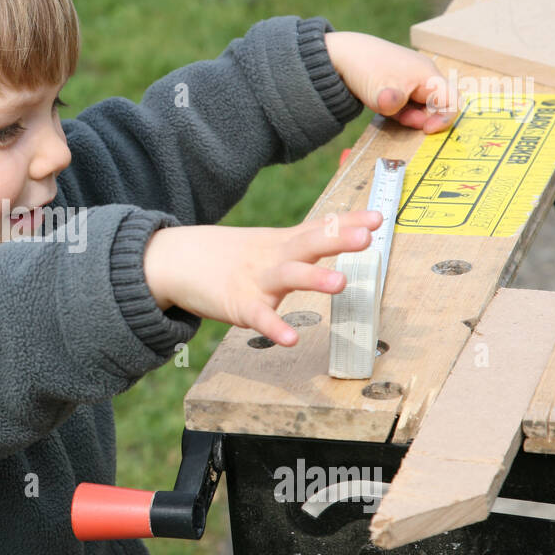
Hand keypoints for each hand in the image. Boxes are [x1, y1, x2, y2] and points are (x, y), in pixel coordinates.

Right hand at [142, 210, 383, 344]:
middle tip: (366, 236)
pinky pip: (261, 317)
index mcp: (283, 243)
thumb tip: (342, 233)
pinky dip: (275, 327)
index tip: (379, 216)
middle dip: (339, 239)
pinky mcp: (239, 305)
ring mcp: (257, 280)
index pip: (320, 227)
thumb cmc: (230, 257)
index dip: (349, 221)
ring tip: (341, 284)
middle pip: (309, 243)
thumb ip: (302, 242)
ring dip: (315, 278)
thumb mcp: (268, 244)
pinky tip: (290, 338)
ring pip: (290, 276)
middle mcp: (274, 257)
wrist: (175, 260)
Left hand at [324, 31, 458, 132]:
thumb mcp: (381, 95)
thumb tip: (411, 116)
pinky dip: (399, 109)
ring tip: (385, 106)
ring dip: (407, 114)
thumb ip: (400, 110)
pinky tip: (383, 103)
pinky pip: (408, 101)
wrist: (342, 54)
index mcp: (428, 75)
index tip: (426, 130)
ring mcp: (414, 77)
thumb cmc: (365, 70)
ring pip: (421, 105)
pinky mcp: (402, 82)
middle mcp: (425, 74)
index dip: (444, 120)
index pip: (453, 102)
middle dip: (420, 118)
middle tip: (398, 117)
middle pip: (437, 105)